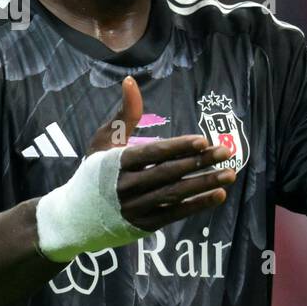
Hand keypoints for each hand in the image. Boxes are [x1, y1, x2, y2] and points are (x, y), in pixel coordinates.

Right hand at [88, 76, 236, 230]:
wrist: (76, 217)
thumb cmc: (94, 172)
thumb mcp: (103, 142)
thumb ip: (125, 115)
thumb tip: (131, 81)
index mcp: (117, 163)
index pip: (153, 154)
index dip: (178, 147)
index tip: (203, 140)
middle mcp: (127, 187)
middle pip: (169, 173)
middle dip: (199, 162)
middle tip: (226, 152)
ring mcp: (137, 208)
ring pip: (175, 194)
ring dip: (204, 184)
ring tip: (230, 174)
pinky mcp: (145, 224)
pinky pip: (175, 213)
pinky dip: (197, 205)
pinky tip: (218, 195)